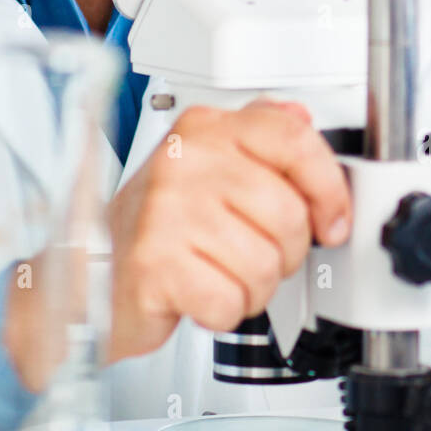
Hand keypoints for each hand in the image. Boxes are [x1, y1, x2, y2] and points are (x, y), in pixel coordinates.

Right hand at [105, 98, 351, 361]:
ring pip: (265, 263)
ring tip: (220, 272)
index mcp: (205, 129)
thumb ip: (260, 138)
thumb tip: (303, 118)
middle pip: (289, 213)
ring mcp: (166, 209)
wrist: (98, 276)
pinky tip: (199, 293)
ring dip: (252, 286)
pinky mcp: (154, 262)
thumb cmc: (162, 226)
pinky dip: (222, 311)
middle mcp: (185, 160)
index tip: (331, 219)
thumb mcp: (211, 168)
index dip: (328, 186)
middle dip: (283, 251)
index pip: (293, 138)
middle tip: (251, 252)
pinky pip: (230, 300)